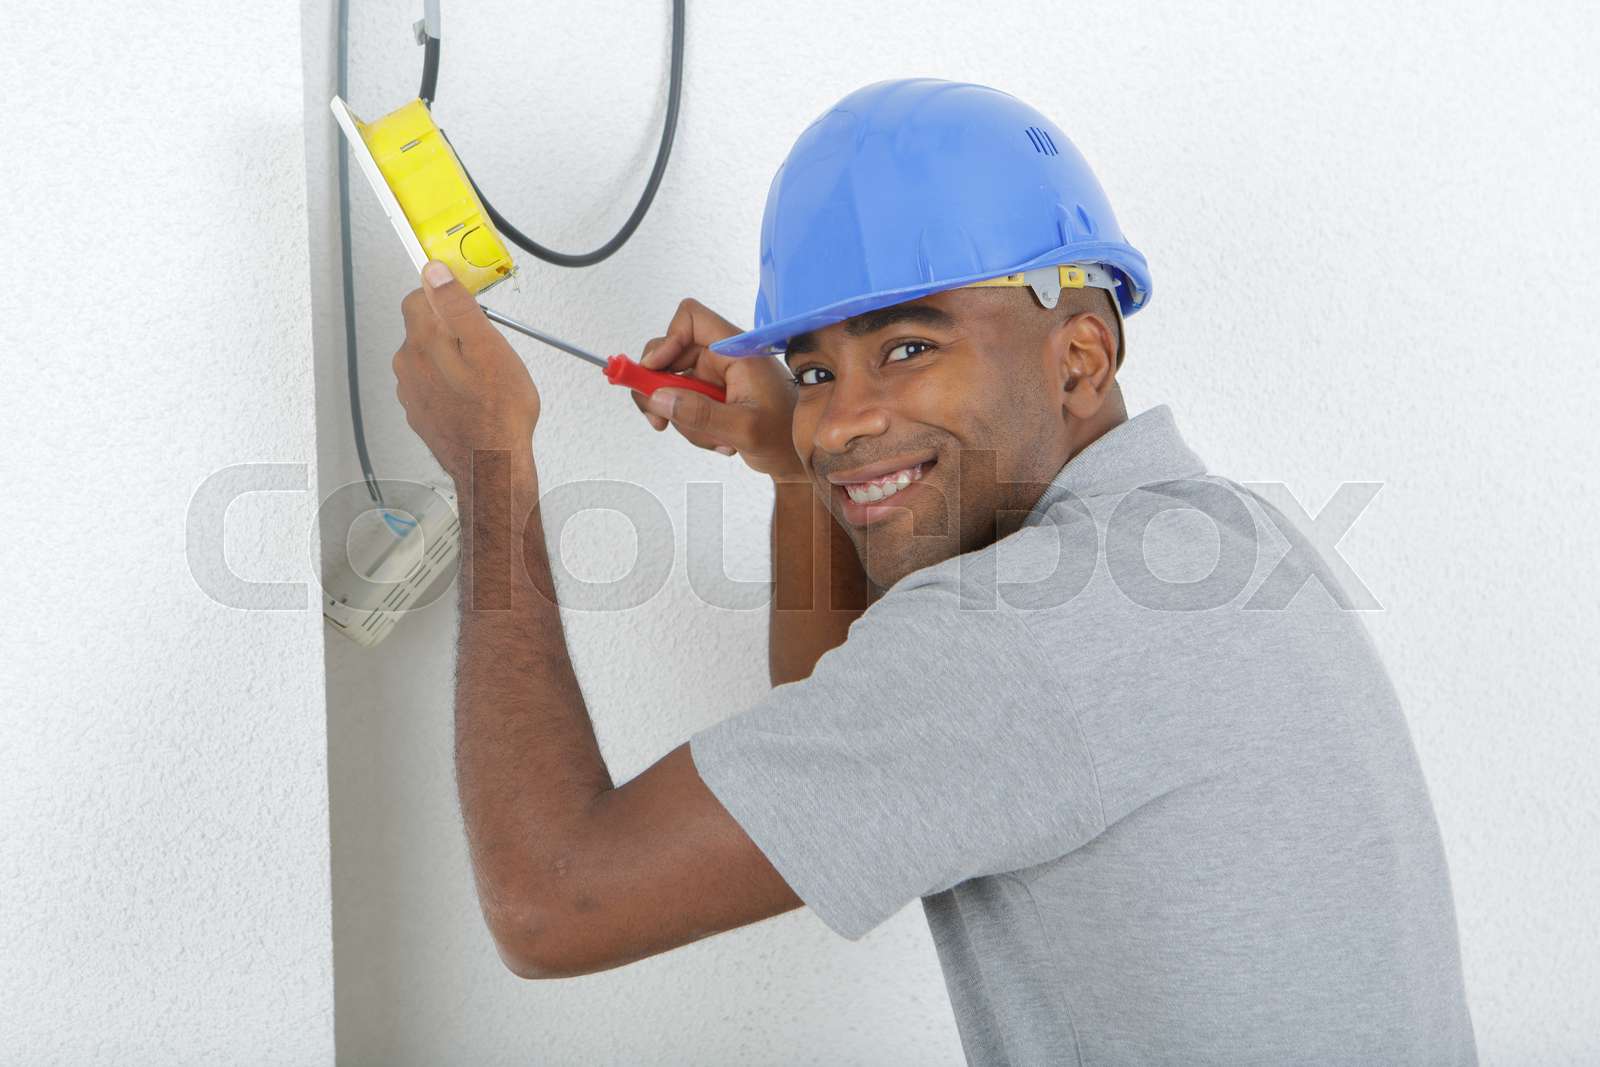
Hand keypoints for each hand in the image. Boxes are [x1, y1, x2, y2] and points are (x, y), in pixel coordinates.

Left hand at [393, 261, 540, 487]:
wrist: (492, 465)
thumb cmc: (498, 412)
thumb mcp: (489, 347)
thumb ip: (457, 305)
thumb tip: (434, 272)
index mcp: (422, 342)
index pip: (418, 296)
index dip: (446, 298)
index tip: (469, 311)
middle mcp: (408, 365)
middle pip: (424, 328)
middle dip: (451, 332)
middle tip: (485, 352)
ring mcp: (410, 391)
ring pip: (428, 357)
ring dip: (450, 360)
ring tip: (482, 380)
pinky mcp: (418, 412)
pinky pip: (430, 384)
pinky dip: (448, 385)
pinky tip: (472, 399)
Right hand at [631, 299, 801, 477]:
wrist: (798, 456)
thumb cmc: (787, 434)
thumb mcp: (745, 428)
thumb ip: (701, 414)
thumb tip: (659, 398)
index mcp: (736, 350)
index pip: (691, 319)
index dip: (667, 340)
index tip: (654, 371)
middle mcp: (722, 357)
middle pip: (669, 354)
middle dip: (661, 390)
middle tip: (660, 420)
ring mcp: (715, 377)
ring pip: (672, 386)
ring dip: (684, 417)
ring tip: (716, 438)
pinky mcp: (711, 396)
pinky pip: (683, 405)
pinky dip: (692, 426)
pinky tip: (718, 439)